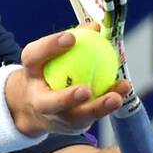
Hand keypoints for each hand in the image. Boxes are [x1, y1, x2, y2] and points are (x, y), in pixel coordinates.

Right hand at [7, 22, 130, 136]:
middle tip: (85, 90)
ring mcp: (56, 118)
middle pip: (50, 103)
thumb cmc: (47, 72)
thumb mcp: (50, 55)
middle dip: (67, 98)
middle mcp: (39, 101)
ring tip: (115, 97)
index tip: (71, 38)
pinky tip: (123, 92)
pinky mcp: (73, 126)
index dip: (50, 47)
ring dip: (97, 108)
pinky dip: (108, 105)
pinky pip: (92, 117)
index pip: (33, 57)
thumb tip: (95, 26)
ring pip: (76, 117)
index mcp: (30, 74)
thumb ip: (70, 41)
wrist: (35, 108)